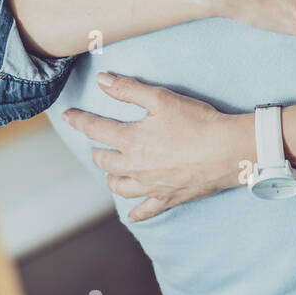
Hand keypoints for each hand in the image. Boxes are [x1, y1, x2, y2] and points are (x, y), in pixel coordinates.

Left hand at [63, 73, 251, 222]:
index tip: (67, 115)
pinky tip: (131, 214)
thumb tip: (102, 80)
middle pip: (104, 161)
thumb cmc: (197, 121)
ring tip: (110, 171)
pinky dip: (136, 213)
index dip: (79, 120)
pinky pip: (145, 211)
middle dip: (97, 150)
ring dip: (111, 177)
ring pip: (119, 186)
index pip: (95, 129)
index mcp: (131, 140)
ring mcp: (150, 186)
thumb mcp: (161, 98)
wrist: (228, 151)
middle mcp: (135, 167)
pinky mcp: (168, 198)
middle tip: (96, 144)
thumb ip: (129, 89)